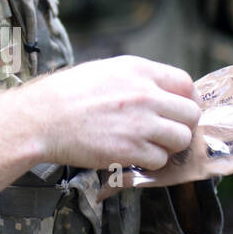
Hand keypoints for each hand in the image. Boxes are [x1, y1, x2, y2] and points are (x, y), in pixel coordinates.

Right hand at [22, 56, 201, 172]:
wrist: (41, 118)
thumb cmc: (66, 94)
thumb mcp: (105, 71)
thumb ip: (137, 80)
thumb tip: (160, 94)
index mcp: (139, 70)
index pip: (186, 84)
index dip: (186, 100)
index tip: (178, 111)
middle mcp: (146, 95)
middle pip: (190, 114)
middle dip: (181, 125)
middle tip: (165, 132)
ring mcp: (140, 124)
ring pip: (180, 139)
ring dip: (167, 146)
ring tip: (146, 145)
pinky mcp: (130, 150)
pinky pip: (158, 160)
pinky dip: (148, 162)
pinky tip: (131, 155)